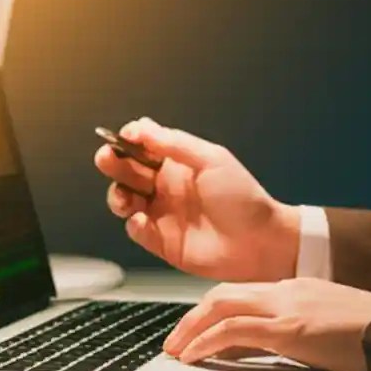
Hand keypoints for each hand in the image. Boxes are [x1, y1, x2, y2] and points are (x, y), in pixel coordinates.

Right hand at [94, 117, 300, 280]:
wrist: (262, 242)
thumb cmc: (244, 199)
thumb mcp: (212, 159)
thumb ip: (175, 144)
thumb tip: (140, 127)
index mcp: (178, 165)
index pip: (142, 149)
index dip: (127, 142)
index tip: (121, 139)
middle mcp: (167, 188)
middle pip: (127, 172)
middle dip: (113, 163)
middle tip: (108, 159)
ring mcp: (164, 215)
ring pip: (124, 201)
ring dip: (117, 196)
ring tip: (125, 197)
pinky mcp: (164, 242)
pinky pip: (137, 231)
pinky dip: (134, 225)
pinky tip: (142, 220)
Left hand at [163, 278, 370, 370]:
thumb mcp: (332, 331)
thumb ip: (299, 335)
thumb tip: (268, 352)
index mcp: (302, 287)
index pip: (245, 293)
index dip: (214, 310)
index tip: (199, 330)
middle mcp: (290, 289)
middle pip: (224, 293)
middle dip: (193, 316)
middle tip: (176, 340)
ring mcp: (289, 305)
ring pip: (221, 305)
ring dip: (191, 329)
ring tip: (176, 351)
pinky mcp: (290, 328)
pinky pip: (233, 331)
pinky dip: (206, 342)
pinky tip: (194, 358)